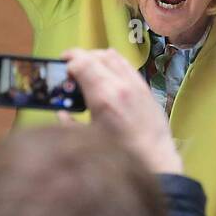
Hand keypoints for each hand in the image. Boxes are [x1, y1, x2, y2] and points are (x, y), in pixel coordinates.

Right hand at [63, 48, 182, 174]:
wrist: (154, 158)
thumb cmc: (119, 154)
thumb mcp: (89, 140)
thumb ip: (70, 124)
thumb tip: (61, 113)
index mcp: (103, 97)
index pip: (82, 63)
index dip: (69, 62)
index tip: (61, 67)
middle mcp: (120, 85)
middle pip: (96, 56)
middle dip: (80, 57)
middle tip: (70, 65)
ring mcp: (135, 84)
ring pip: (113, 57)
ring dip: (97, 57)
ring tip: (87, 65)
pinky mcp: (146, 88)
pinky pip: (128, 65)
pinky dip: (115, 61)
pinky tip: (108, 68)